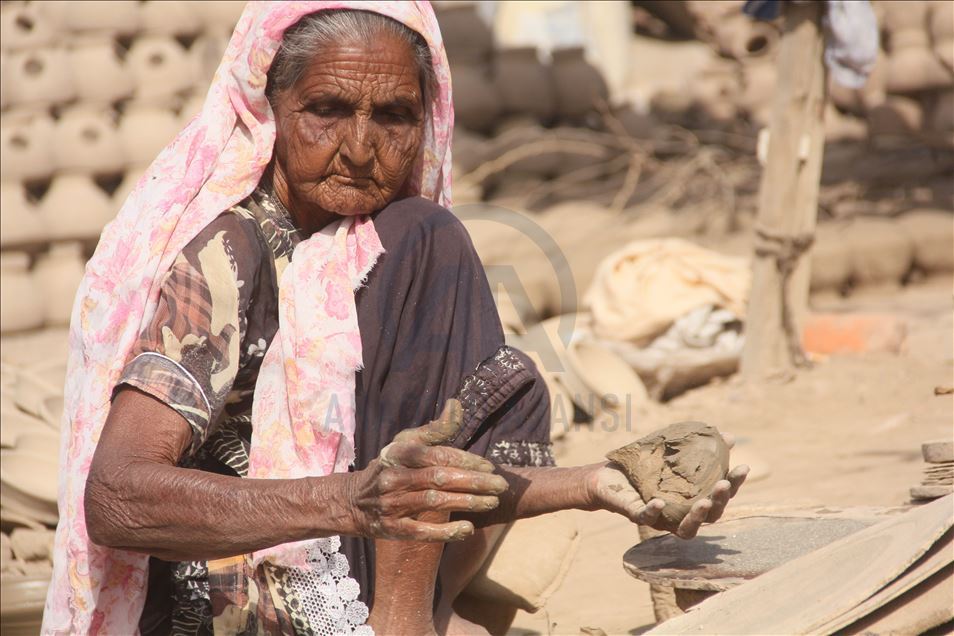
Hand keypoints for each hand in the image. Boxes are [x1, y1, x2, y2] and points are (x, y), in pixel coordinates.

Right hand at [348, 400, 507, 541]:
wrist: (352, 501)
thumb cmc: (390, 468)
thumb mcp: (405, 445)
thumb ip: (435, 430)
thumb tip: (456, 405)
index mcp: (398, 453)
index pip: (438, 455)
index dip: (466, 460)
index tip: (490, 466)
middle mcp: (393, 477)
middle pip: (439, 478)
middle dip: (474, 482)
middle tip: (500, 486)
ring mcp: (391, 504)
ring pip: (433, 502)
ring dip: (466, 503)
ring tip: (491, 502)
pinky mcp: (391, 529)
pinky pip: (420, 531)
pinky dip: (445, 532)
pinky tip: (468, 529)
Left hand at [586, 434, 748, 538]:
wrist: (607, 475)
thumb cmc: (644, 466)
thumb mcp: (672, 451)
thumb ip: (698, 445)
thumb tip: (728, 435)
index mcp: (693, 497)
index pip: (720, 495)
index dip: (734, 484)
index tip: (743, 467)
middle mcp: (681, 514)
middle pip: (710, 516)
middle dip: (720, 502)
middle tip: (723, 484)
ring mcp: (661, 519)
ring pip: (686, 530)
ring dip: (697, 517)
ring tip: (703, 501)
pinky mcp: (638, 517)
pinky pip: (648, 520)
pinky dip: (654, 512)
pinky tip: (659, 501)